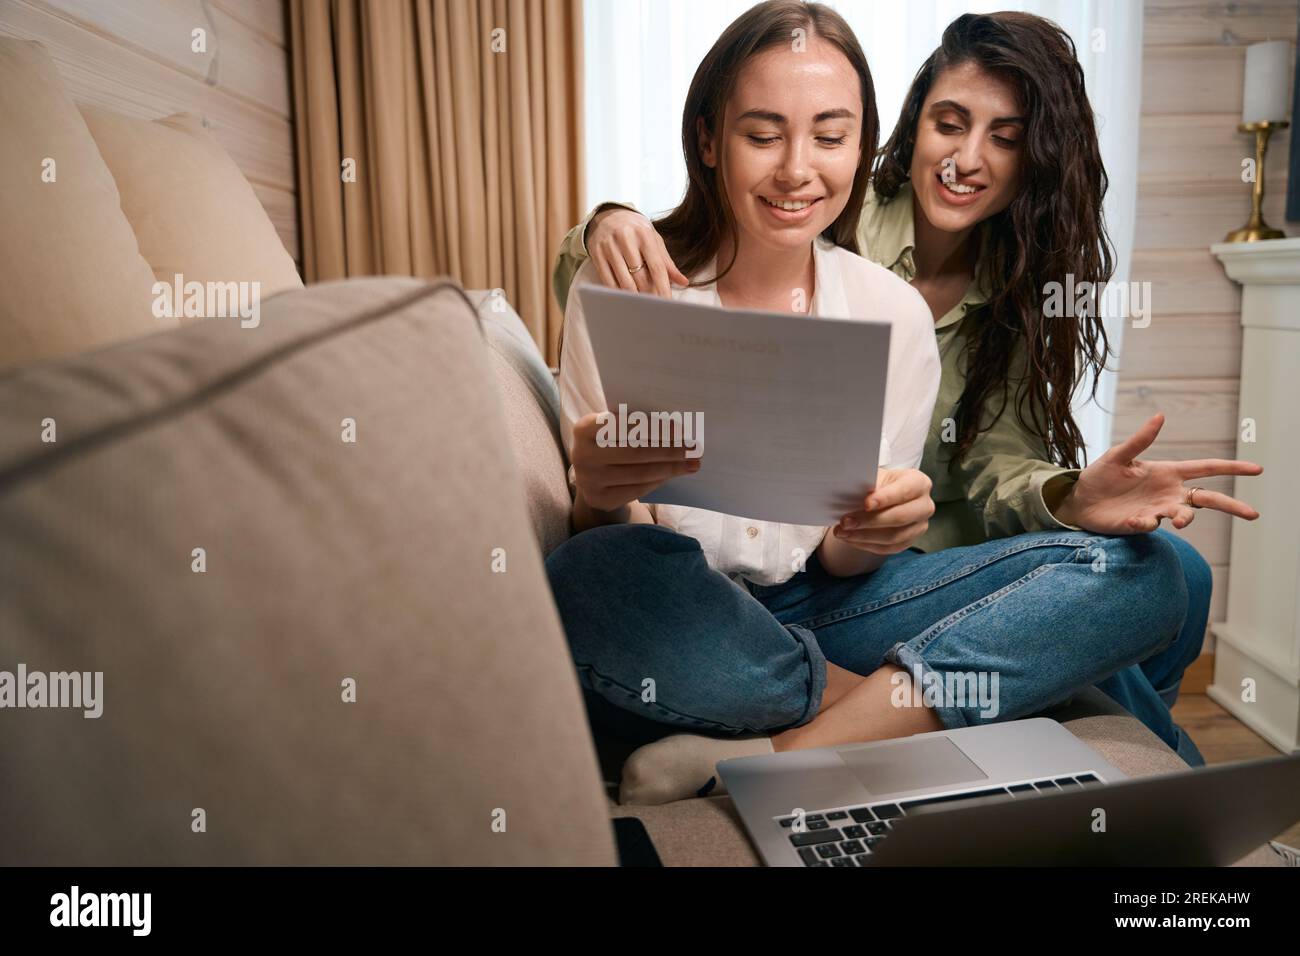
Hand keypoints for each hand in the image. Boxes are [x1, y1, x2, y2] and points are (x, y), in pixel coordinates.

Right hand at [570, 411, 700, 512]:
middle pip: (636, 451)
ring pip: (640, 473)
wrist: (591, 472)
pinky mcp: (600, 499)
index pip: (624, 425)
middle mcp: (582, 455)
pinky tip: (672, 474)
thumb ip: (635, 424)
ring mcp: (589, 480)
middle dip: (669, 450)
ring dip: (671, 468)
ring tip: (692, 463)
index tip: (681, 428)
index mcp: (584, 429)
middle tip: (694, 449)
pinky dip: (659, 480)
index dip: (654, 427)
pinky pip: (638, 489)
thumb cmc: (610, 441)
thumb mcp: (613, 427)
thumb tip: (676, 428)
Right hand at [587, 208, 688, 296]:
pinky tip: (623, 298)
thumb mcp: (653, 240)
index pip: (657, 267)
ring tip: (639, 305)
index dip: (663, 287)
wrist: (607, 215)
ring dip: (632, 296)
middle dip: (648, 294)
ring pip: (623, 280)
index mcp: (645, 235)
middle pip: (640, 276)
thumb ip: (667, 262)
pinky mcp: (596, 253)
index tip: (666, 303)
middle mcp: (626, 238)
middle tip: (653, 307)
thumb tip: (683, 282)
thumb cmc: (636, 231)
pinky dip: (616, 292)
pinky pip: (607, 280)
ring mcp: (609, 246)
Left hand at [831, 468, 934, 554]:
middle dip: (870, 521)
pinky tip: (851, 538)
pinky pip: (888, 548)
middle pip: (900, 517)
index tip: (866, 504)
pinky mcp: (909, 541)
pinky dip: (866, 544)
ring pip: (893, 537)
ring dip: (864, 536)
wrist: (880, 498)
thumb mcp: (873, 477)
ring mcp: (919, 526)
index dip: (886, 498)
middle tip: (846, 521)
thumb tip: (850, 489)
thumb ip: (867, 483)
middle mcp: (924, 505)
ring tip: (843, 532)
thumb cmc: (877, 484)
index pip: (905, 490)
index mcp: (918, 482)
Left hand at [1056, 413, 1261, 533]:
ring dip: (1185, 519)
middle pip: (1209, 499)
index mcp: (1168, 472)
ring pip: (1185, 516)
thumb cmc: (1100, 476)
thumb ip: (1140, 441)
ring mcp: (1158, 510)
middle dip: (1232, 506)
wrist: (1079, 500)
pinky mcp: (1143, 524)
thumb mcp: (1118, 456)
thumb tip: (1160, 416)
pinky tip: (1132, 519)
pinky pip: (1152, 525)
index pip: (1206, 469)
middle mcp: (1169, 492)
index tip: (1256, 469)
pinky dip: (1145, 523)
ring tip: (1178, 522)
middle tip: (1253, 513)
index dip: (1231, 468)